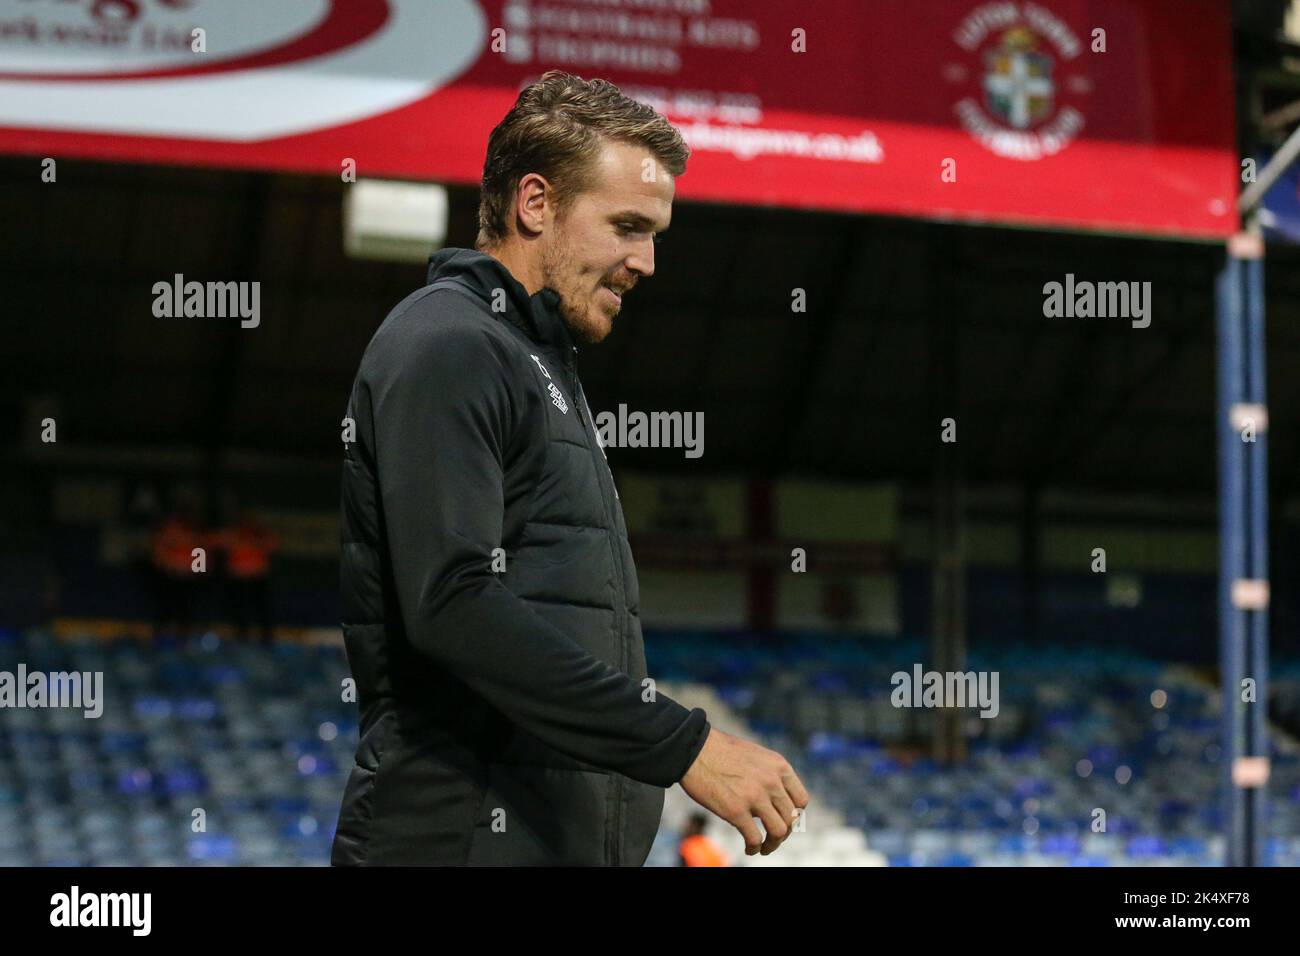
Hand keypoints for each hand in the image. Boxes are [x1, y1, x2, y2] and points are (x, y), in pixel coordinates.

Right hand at [679, 727, 809, 855]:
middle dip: (784, 832)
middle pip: (791, 819)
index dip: (795, 815)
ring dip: (773, 844)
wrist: (694, 749)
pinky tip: (750, 849)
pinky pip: (755, 838)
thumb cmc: (721, 751)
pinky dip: (755, 848)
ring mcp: (755, 797)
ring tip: (764, 847)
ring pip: (779, 831)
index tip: (784, 821)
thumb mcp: (756, 756)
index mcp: (779, 766)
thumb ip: (770, 774)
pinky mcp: (736, 811)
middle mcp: (772, 781)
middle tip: (773, 837)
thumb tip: (776, 799)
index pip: (801, 800)